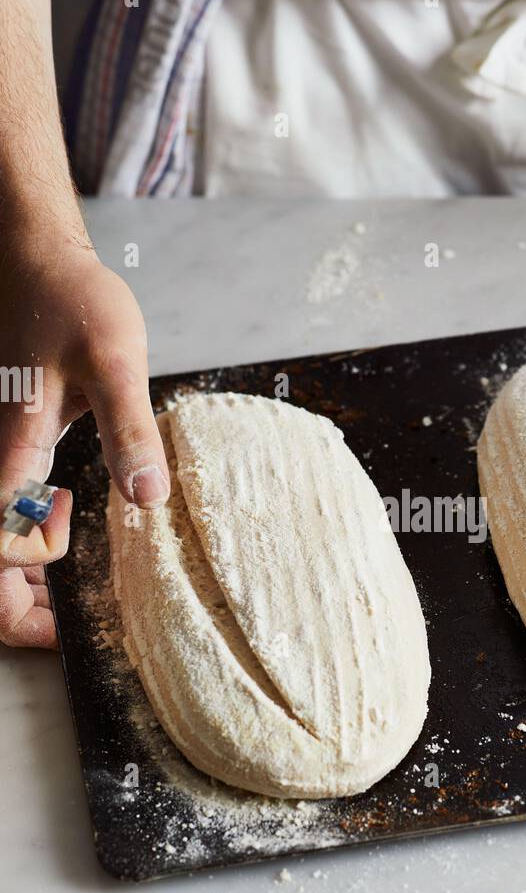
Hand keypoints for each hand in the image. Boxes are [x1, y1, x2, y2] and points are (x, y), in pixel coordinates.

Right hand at [0, 240, 169, 647]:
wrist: (39, 261)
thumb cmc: (73, 303)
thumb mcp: (116, 362)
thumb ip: (129, 431)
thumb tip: (146, 498)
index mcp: (12, 456)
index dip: (20, 601)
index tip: (67, 609)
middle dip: (17, 611)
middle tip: (68, 631)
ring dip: (22, 582)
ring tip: (72, 604)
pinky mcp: (12, 448)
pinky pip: (7, 513)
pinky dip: (30, 543)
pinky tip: (67, 544)